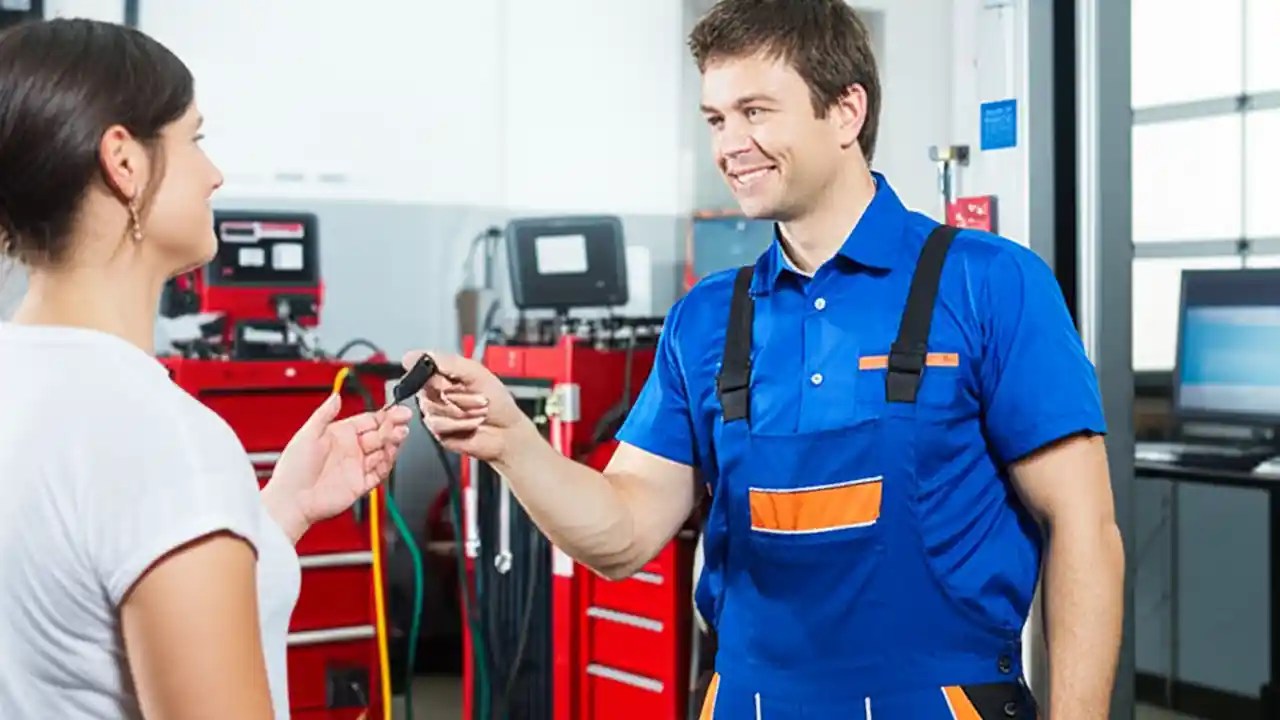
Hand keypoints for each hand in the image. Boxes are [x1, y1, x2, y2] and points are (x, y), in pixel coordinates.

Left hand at [263, 394, 412, 541]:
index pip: (369, 421)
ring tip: (400, 435)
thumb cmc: (293, 470)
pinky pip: (380, 473)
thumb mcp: (307, 434)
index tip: (396, 411)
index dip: (384, 416)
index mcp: (339, 435)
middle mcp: (350, 450)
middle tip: (402, 423)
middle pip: (380, 435)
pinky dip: (388, 464)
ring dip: (393, 444)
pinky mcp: (360, 484)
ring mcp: (356, 467)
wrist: (292, 500)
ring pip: (383, 452)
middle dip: (393, 428)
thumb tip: (336, 395)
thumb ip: (324, 414)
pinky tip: (391, 454)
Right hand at [402, 351, 532, 463]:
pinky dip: (459, 424)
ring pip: (431, 407)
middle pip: (426, 388)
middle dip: (455, 393)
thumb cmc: (497, 403)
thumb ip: (448, 362)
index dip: (431, 373)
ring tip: (477, 411)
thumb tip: (419, 356)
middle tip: (475, 396)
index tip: (446, 379)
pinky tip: (471, 423)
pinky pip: (437, 424)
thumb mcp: (476, 373)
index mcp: (443, 375)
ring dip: (460, 409)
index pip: (421, 366)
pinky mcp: (437, 431)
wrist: (506, 433)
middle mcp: (435, 393)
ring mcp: (435, 412)